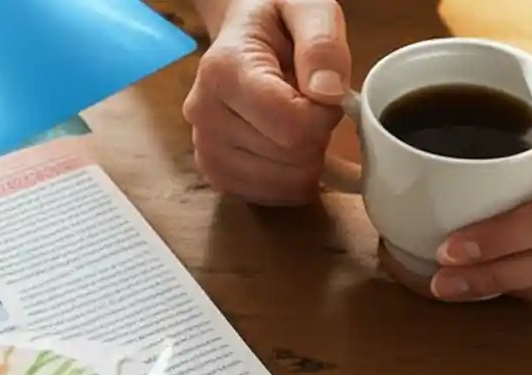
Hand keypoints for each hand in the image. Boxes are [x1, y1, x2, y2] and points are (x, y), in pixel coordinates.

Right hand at [183, 0, 349, 204]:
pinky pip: (269, 198)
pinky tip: (288, 149)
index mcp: (224, 71)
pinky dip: (291, 181)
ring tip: (297, 124)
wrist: (244, 31)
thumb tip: (327, 92)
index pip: (293, 127)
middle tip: (310, 107)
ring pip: (283, 186)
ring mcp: (205, 149)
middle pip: (291, 160)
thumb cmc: (278, 19)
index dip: (325, 116)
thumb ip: (322, 42)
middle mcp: (204, 115)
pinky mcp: (215, 174)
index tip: (324, 93)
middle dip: (318, 139)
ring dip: (306, 162)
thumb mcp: (309, 8)